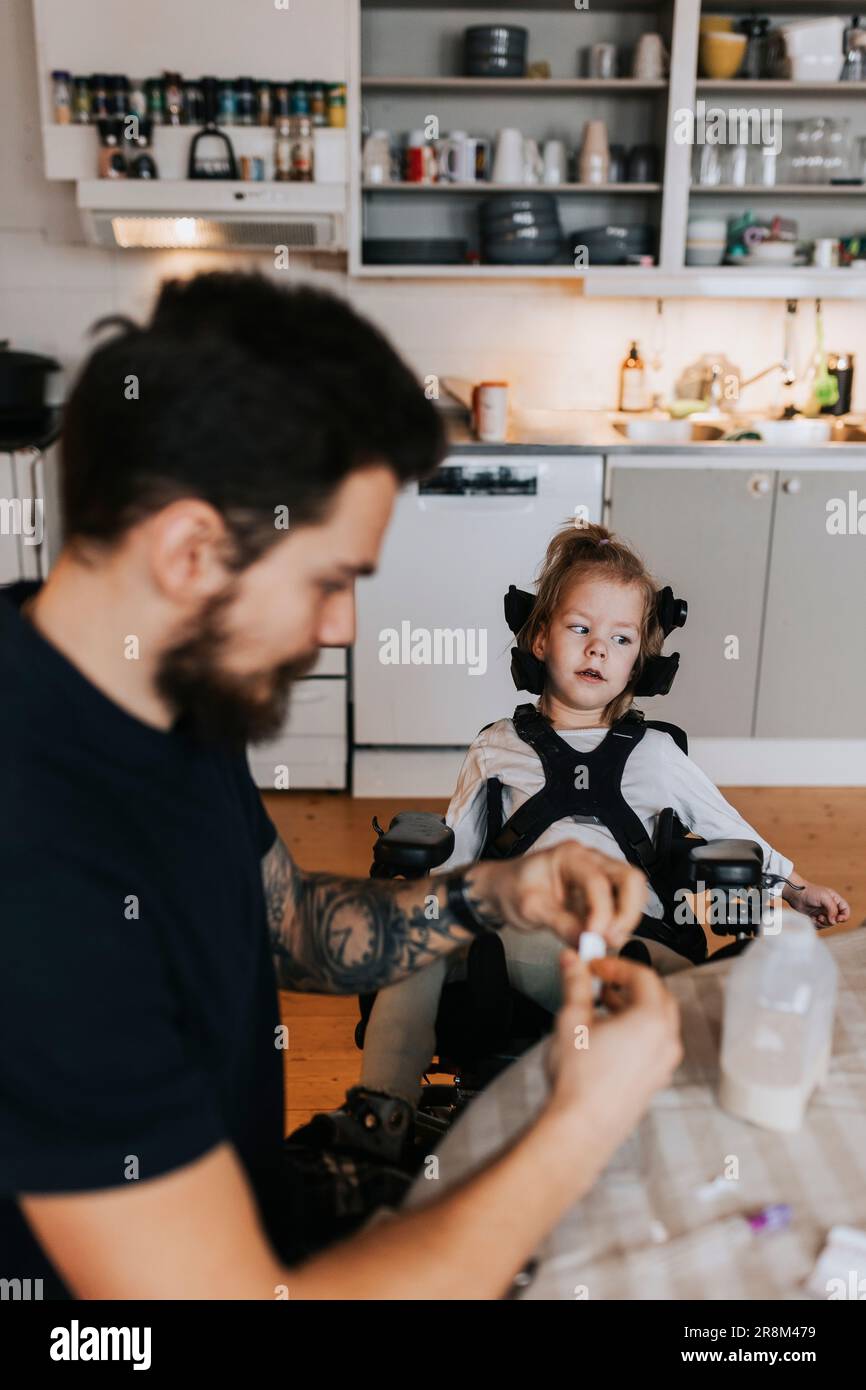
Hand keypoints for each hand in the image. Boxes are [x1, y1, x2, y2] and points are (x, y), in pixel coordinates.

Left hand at [468, 842, 646, 949]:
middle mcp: (590, 858)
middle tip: (611, 939)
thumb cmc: (512, 889)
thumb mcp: (530, 909)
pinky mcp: (601, 889)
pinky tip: (602, 936)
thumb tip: (588, 942)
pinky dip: (619, 920)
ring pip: (632, 889)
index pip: (598, 881)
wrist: (503, 889)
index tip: (594, 938)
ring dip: (626, 917)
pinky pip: (622, 901)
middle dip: (626, 912)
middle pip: (630, 878)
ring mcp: (598, 872)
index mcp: (569, 856)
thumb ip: (561, 924)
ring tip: (606, 940)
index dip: (602, 912)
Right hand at [545, 952, 682, 1164]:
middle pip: (656, 995)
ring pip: (657, 1020)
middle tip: (600, 980)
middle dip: (627, 983)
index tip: (593, 966)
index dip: (615, 965)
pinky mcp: (656, 1079)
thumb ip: (576, 984)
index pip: (642, 975)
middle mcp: (666, 1040)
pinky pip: (654, 1043)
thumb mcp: (572, 1020)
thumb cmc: (579, 1080)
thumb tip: (572, 961)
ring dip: (631, 1006)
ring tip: (599, 1006)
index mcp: (651, 1020)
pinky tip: (607, 1035)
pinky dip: (636, 1029)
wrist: (582, 1128)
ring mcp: (665, 1063)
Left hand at [785, 880, 849, 927]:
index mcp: (835, 900)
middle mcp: (830, 907)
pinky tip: (811, 918)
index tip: (838, 919)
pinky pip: (820, 926)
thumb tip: (834, 922)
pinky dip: (816, 924)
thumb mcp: (825, 898)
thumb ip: (832, 909)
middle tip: (821, 917)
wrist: (795, 894)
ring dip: (822, 923)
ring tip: (816, 917)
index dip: (844, 916)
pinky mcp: (815, 917)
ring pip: (828, 924)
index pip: (845, 910)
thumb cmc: (810, 892)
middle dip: (829, 921)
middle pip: (836, 920)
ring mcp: (822, 913)